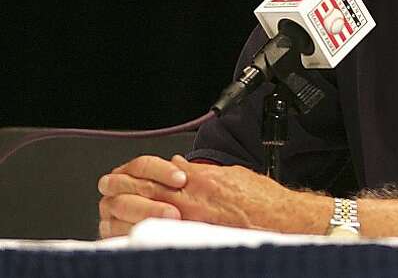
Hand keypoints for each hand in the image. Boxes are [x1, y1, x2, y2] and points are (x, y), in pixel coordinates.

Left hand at [98, 155, 329, 236]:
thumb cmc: (263, 200)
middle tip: (108, 191)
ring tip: (111, 214)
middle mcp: (195, 199)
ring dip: (127, 212)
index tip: (125, 175)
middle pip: (147, 192)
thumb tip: (178, 166)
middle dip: (124, 191)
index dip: (136, 173)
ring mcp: (193, 220)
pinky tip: (131, 236)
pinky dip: (143, 235)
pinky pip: (162, 236)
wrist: (283, 220)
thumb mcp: (232, 174)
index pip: (159, 171)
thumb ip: (203, 171)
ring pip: (148, 214)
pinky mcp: (196, 237)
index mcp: (202, 179)